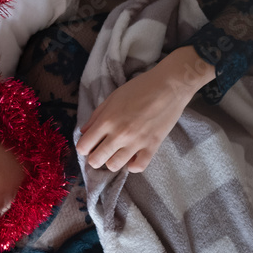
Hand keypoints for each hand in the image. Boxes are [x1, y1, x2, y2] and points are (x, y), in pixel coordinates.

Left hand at [76, 46, 214, 172]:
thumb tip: (84, 131)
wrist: (169, 86)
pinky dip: (133, 165)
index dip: (83, 147)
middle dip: (94, 158)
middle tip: (101, 151)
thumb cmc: (139, 88)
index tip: (89, 144)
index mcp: (107, 120)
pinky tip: (132, 157)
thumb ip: (97, 115)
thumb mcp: (113, 97)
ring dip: (112, 161)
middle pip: (96, 160)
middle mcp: (119, 134)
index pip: (83, 146)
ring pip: (114, 166)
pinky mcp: (152, 147)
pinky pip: (138, 167)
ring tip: (117, 153)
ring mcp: (136, 142)